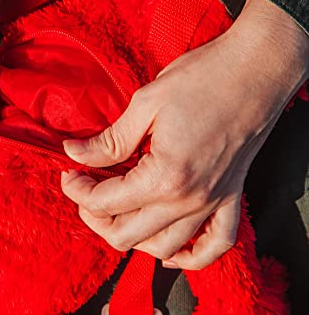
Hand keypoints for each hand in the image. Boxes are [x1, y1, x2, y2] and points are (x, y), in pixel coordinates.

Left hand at [62, 0, 308, 269]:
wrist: (256, 68)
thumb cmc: (202, 79)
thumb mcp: (145, 103)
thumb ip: (109, 139)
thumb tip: (74, 152)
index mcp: (165, 177)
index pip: (106, 202)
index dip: (78, 190)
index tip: (68, 171)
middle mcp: (190, 200)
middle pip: (127, 235)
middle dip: (95, 216)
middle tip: (83, 189)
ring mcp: (214, 202)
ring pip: (164, 247)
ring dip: (132, 236)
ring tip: (116, 211)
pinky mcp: (231, 197)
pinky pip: (214, 245)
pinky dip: (190, 256)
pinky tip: (168, 250)